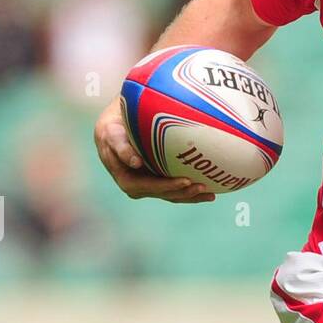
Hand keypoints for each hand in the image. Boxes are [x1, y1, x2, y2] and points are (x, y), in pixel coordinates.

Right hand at [93, 98, 214, 202]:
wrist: (115, 127)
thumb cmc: (113, 127)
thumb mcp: (111, 133)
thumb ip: (121, 146)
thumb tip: (136, 162)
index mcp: (126, 178)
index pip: (147, 186)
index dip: (166, 186)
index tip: (184, 180)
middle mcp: (138, 185)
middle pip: (164, 193)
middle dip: (183, 192)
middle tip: (202, 185)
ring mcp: (150, 184)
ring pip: (172, 194)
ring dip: (191, 195)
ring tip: (209, 193)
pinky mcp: (159, 180)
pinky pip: (176, 188)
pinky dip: (192, 190)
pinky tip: (211, 191)